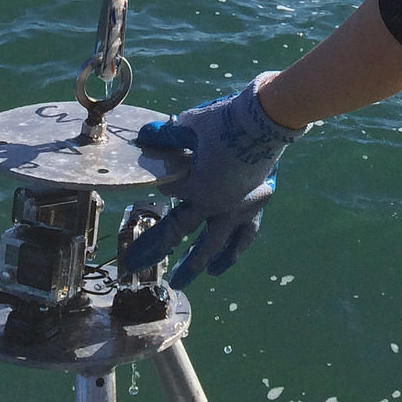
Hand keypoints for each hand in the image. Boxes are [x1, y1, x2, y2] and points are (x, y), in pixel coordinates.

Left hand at [125, 76, 305, 285]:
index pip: (167, 192)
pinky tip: (222, 265)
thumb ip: (168, 136)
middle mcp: (213, 204)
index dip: (161, 185)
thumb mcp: (191, 123)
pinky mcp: (254, 206)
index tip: (160, 179)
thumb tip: (146, 136)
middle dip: (154, 248)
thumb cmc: (226, 119)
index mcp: (194, 186)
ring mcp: (235, 208)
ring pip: (211, 244)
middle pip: (177, 230)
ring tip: (180, 281)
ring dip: (193, 263)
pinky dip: (232, 252)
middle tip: (135, 266)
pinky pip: (243, 236)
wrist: (266, 120)